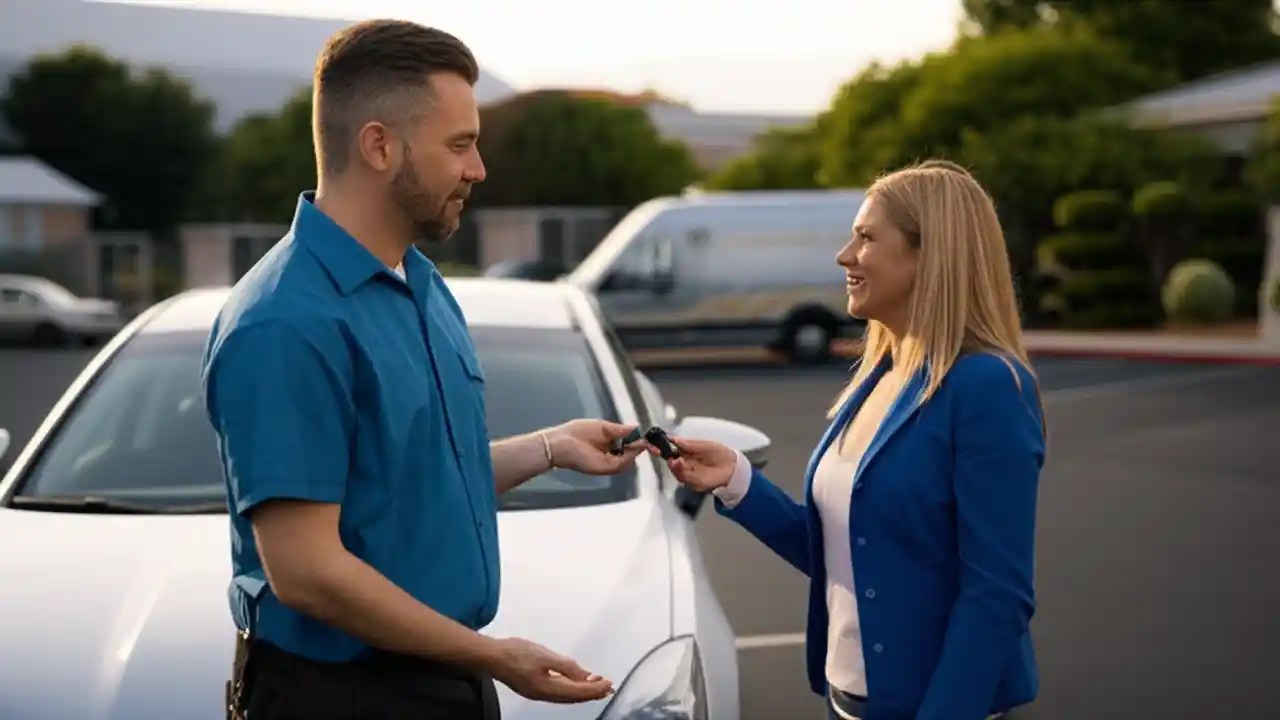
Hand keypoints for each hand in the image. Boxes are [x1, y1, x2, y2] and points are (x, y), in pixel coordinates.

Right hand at [486, 637, 613, 703]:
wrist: (491, 656)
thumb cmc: (515, 653)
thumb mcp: (544, 656)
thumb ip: (566, 666)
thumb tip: (586, 676)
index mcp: (547, 689)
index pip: (577, 692)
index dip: (594, 689)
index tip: (609, 684)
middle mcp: (543, 695)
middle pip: (573, 697)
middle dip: (591, 693)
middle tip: (608, 687)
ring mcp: (537, 692)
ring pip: (566, 696)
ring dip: (582, 691)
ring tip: (597, 686)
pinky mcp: (533, 687)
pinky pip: (558, 692)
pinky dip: (570, 688)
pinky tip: (575, 682)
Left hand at [547, 419, 646, 474]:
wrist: (560, 444)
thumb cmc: (575, 433)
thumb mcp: (603, 427)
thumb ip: (620, 430)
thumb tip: (636, 429)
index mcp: (607, 445)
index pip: (627, 445)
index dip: (638, 441)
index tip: (647, 436)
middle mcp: (609, 456)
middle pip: (630, 454)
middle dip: (640, 447)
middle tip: (649, 440)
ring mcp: (607, 463)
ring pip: (629, 460)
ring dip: (637, 450)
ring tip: (643, 441)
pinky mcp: (605, 468)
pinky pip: (623, 463)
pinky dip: (631, 455)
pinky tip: (635, 445)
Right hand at [651, 436, 736, 491]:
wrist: (733, 467)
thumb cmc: (719, 453)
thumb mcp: (701, 444)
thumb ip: (685, 443)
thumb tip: (669, 438)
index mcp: (685, 453)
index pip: (669, 449)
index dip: (660, 446)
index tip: (651, 442)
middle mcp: (684, 464)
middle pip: (669, 460)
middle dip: (661, 454)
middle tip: (656, 448)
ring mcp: (688, 474)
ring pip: (675, 470)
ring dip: (672, 464)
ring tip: (672, 459)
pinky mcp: (694, 483)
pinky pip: (683, 478)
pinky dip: (680, 471)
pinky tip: (679, 464)